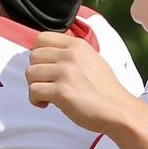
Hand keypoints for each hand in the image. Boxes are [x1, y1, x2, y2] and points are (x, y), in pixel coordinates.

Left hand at [24, 32, 138, 133]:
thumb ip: (72, 54)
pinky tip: (47, 104)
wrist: (117, 110)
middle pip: (34, 56)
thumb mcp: (92, 59)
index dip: (39, 54)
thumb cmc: (104, 90)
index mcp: (77, 45)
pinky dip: (36, 100)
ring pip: (30, 73)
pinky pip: (33, 91)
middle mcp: (70, 55)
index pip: (42, 38)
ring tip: (47, 95)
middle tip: (46, 84)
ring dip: (35, 86)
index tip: (46, 67)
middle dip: (36, 72)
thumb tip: (48, 55)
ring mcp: (65, 72)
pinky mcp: (61, 91)